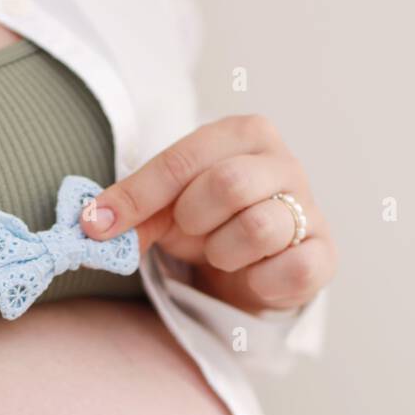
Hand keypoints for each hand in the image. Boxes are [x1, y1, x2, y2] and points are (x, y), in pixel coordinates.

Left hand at [81, 115, 336, 313]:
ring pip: (258, 228)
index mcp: (244, 134)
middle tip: (190, 232)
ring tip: (222, 253)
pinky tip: (251, 276)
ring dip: (223, 252)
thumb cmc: (210, 224)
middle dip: (193, 220)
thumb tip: (90, 225)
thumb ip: (133, 209)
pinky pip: (289, 269)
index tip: (97, 226)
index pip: (185, 158)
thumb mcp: (167, 208)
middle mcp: (284, 162)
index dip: (137, 195)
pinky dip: (258, 280)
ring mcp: (310, 207)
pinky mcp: (324, 254)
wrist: (254, 266)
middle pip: (229, 184)